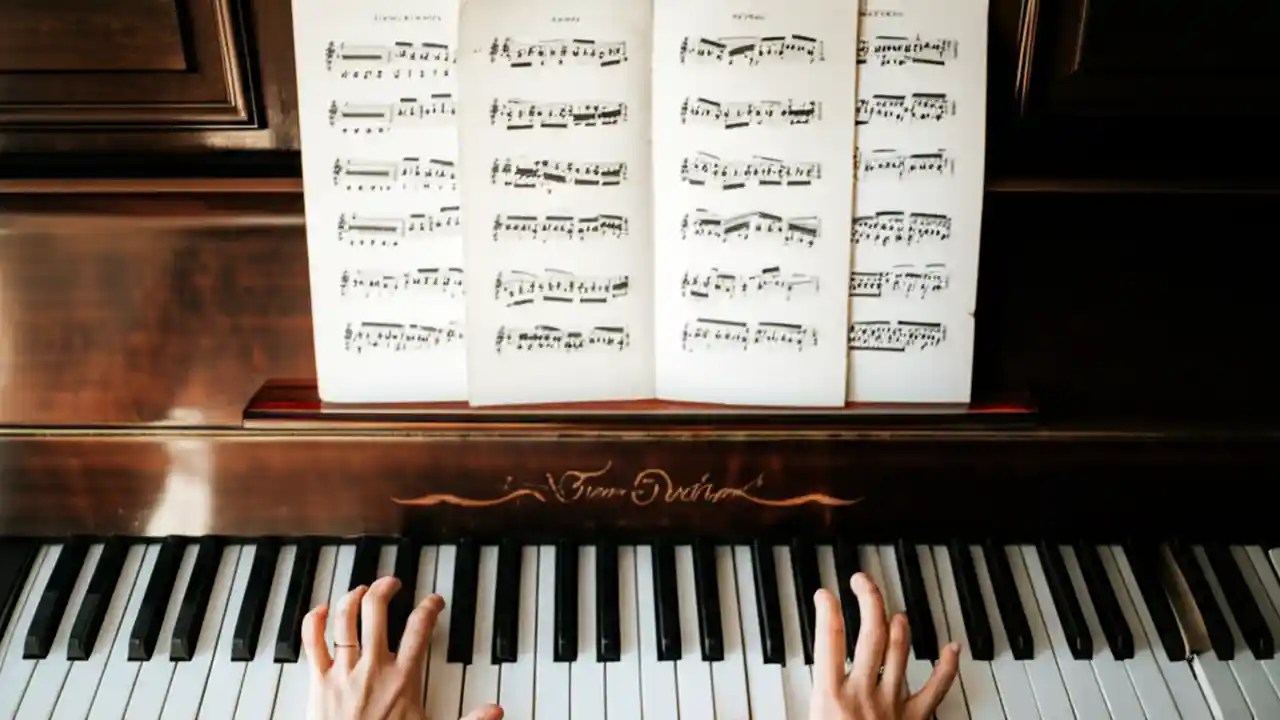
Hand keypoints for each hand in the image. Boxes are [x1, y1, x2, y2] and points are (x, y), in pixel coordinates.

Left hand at [302, 576, 503, 719]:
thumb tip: (496, 711)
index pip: (420, 628)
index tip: (433, 602)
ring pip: (345, 619)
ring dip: (353, 597)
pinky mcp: (319, 681)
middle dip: (385, 588)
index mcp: (402, 678)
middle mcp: (372, 668)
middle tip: (392, 584)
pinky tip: (322, 610)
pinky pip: (313, 641)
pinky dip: (315, 620)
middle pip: (376, 610)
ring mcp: (344, 672)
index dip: (430, 607)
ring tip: (361, 590)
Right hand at [809, 572, 959, 719]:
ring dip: (898, 626)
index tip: (825, 595)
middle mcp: (863, 694)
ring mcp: (892, 705)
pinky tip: (952, 649)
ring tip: (894, 612)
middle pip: (870, 635)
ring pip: (899, 652)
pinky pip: (936, 689)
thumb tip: (793, 697)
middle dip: (868, 600)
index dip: (827, 610)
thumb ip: (811, 702)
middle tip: (862, 583)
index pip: (829, 639)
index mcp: (831, 696)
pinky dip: (947, 667)